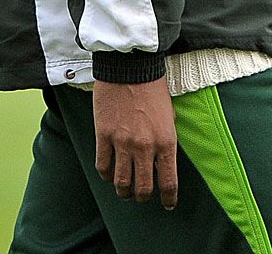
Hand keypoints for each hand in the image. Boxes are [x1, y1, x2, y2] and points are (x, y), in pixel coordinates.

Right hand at [93, 77, 177, 208]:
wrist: (131, 66)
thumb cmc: (154, 88)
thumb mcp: (169, 116)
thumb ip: (165, 140)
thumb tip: (162, 161)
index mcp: (166, 141)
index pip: (169, 181)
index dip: (169, 198)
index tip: (168, 204)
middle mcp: (145, 146)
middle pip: (143, 188)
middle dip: (143, 196)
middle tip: (142, 195)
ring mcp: (123, 143)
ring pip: (121, 183)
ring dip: (123, 190)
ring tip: (125, 188)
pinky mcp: (103, 136)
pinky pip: (102, 167)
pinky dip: (106, 174)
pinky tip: (109, 172)